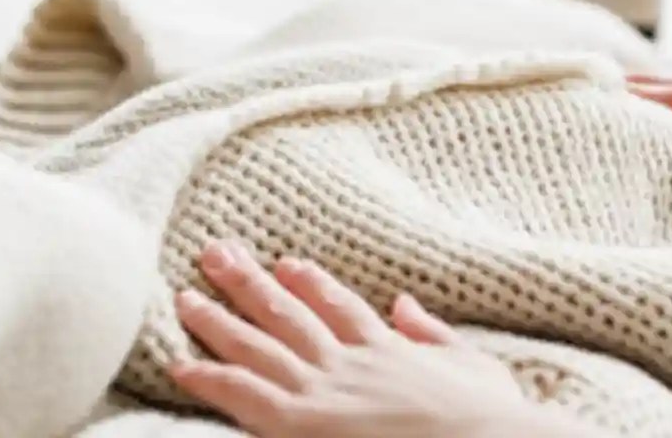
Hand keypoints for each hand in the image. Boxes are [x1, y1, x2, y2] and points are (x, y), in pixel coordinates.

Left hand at [171, 242, 593, 437]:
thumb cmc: (490, 417)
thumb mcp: (473, 364)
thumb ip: (433, 334)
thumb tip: (404, 304)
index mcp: (388, 347)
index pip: (339, 307)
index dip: (310, 283)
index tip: (284, 261)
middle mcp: (350, 360)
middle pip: (289, 313)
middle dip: (249, 281)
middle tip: (216, 252)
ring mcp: (325, 389)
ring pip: (259, 346)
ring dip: (219, 319)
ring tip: (185, 297)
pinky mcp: (305, 422)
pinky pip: (247, 394)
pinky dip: (212, 378)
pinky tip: (181, 365)